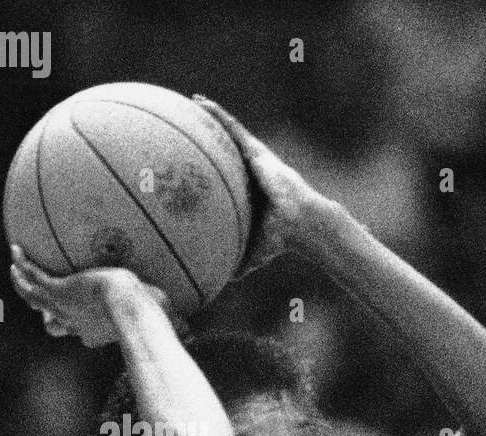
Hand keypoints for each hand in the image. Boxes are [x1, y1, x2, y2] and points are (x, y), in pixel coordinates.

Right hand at [9, 245, 173, 347]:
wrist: (131, 306)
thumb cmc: (151, 314)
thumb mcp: (161, 314)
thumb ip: (172, 321)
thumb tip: (191, 329)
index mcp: (96, 331)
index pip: (80, 333)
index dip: (77, 330)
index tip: (78, 329)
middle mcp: (75, 322)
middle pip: (52, 323)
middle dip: (46, 315)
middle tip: (42, 308)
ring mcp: (63, 306)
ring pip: (31, 297)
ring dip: (22, 284)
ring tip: (16, 269)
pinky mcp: (57, 290)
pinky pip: (32, 276)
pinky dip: (22, 265)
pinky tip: (17, 249)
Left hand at [192, 95, 323, 277]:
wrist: (300, 224)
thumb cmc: (282, 240)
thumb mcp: (254, 252)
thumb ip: (238, 262)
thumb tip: (221, 282)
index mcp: (250, 193)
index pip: (227, 178)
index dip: (211, 169)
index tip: (191, 164)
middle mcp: (251, 172)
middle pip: (225, 152)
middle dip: (208, 139)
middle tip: (185, 129)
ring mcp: (255, 159)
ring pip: (228, 134)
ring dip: (211, 119)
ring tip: (191, 105)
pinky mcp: (257, 151)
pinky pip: (232, 128)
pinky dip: (217, 115)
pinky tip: (200, 103)